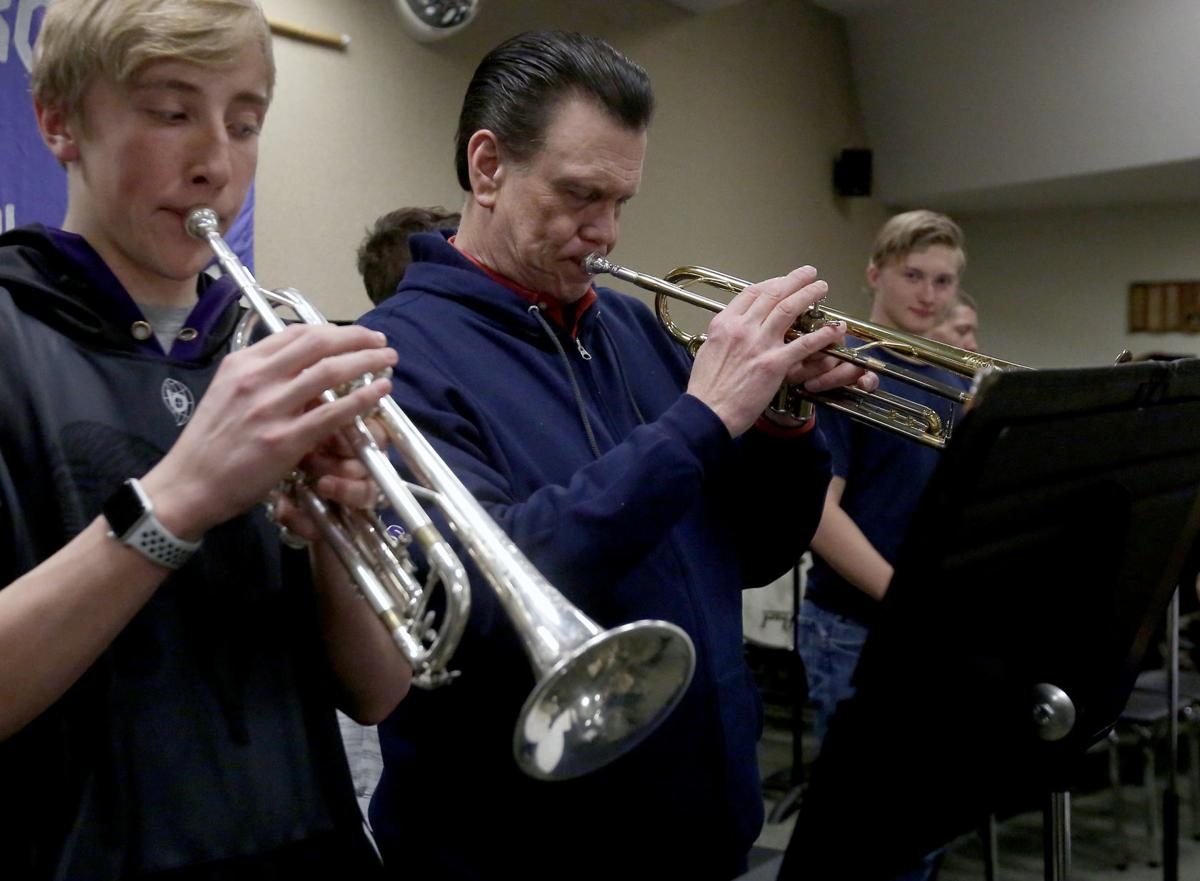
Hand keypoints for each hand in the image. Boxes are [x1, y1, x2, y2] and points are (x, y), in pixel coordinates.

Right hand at [140, 324, 396, 539]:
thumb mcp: (228, 394)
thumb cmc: (210, 443)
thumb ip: (263, 377)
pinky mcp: (285, 441)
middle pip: (318, 343)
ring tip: (387, 360)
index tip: (354, 335)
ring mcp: (271, 409)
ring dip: (366, 362)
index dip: (333, 330)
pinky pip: (333, 413)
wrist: (188, 485)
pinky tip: (380, 393)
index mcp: (242, 364)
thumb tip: (302, 367)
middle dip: (356, 338)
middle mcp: (257, 379)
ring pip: (330, 372)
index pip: (296, 334)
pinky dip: (362, 399)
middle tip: (379, 341)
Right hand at [687, 266, 872, 436]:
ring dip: (809, 295)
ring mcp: (759, 345)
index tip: (783, 282)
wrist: (707, 412)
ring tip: (822, 288)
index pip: (751, 293)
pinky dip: (821, 334)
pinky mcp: (774, 364)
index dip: (771, 283)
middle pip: (773, 294)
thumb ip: (725, 336)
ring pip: (789, 309)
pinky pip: (803, 344)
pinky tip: (833, 329)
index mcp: (724, 324)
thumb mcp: (709, 351)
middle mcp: (742, 328)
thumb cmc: (706, 389)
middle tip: (809, 274)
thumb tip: (734, 330)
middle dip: (794, 280)